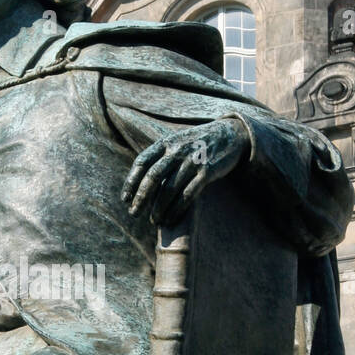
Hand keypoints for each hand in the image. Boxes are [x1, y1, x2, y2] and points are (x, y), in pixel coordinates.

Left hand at [122, 120, 250, 225]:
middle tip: (134, 214)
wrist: (229, 134)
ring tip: (154, 220)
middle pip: (153, 177)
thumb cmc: (197, 143)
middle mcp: (177, 150)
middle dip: (141, 198)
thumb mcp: (176, 141)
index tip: (125, 199)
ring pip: (170, 189)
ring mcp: (192, 161)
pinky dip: (177, 209)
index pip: (142, 162)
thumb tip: (139, 180)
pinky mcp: (207, 172)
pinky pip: (188, 195)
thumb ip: (160, 157)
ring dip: (159, 208)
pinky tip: (171, 219)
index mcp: (166, 142)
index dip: (131, 182)